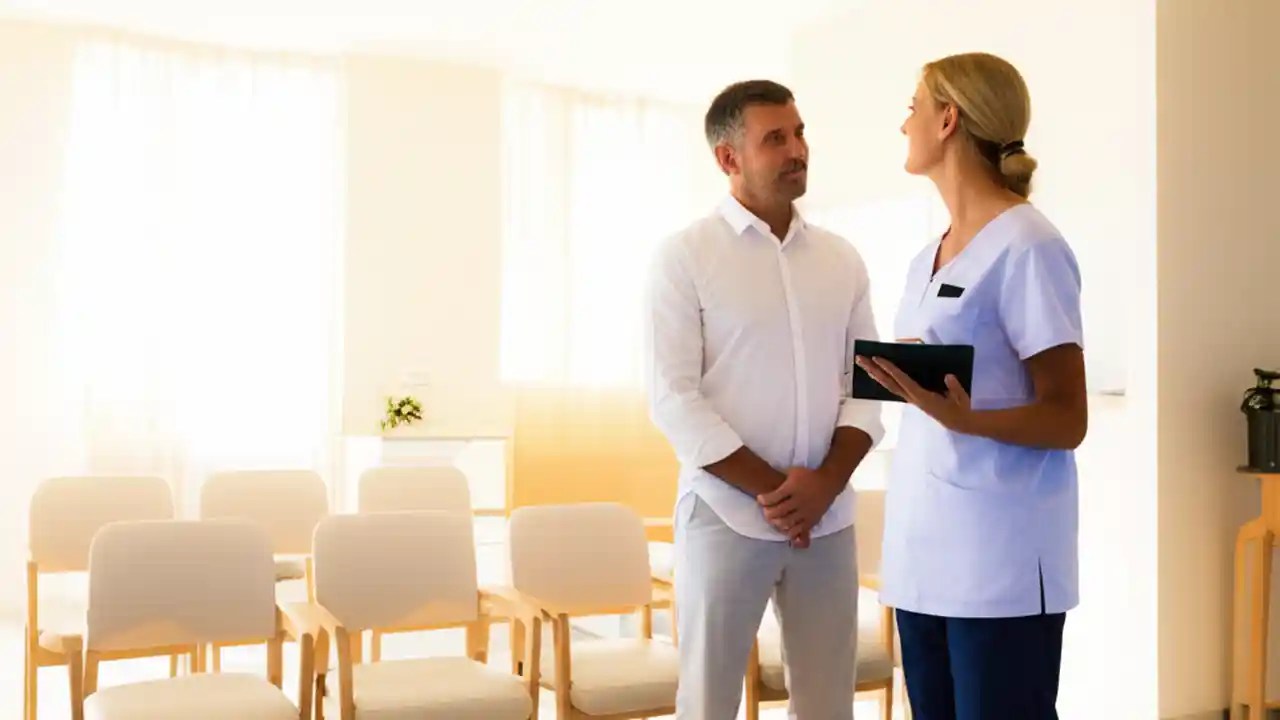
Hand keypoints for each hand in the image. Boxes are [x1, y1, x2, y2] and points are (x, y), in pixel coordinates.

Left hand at [757, 467, 840, 546]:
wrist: (829, 482)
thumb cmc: (809, 475)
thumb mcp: (794, 472)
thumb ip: (781, 479)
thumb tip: (766, 482)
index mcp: (793, 488)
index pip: (773, 497)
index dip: (763, 500)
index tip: (760, 499)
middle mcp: (799, 501)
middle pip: (778, 511)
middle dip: (768, 513)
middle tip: (765, 511)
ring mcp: (806, 512)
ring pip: (786, 523)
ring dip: (776, 522)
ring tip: (773, 519)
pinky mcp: (812, 519)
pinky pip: (798, 530)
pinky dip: (788, 530)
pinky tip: (784, 526)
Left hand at [855, 355, 971, 431]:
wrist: (959, 422)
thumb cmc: (960, 407)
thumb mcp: (961, 398)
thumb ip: (954, 388)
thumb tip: (948, 376)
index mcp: (922, 396)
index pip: (902, 380)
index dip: (890, 369)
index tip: (878, 358)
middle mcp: (912, 398)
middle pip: (888, 383)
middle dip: (873, 370)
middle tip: (860, 359)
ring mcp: (911, 399)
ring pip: (889, 386)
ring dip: (875, 374)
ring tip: (863, 364)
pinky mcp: (913, 399)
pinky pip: (895, 388)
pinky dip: (885, 379)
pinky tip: (877, 373)